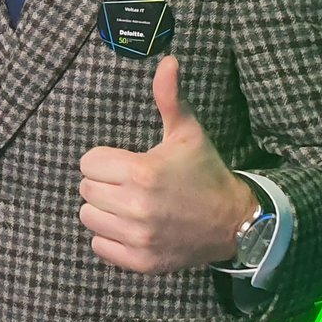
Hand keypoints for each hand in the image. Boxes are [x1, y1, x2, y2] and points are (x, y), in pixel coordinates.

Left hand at [77, 56, 256, 274]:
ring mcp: (138, 238)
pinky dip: (110, 238)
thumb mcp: (187, 132)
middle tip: (129, 184)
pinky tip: (132, 227)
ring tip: (129, 204)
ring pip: (89, 216)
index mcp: (142, 172)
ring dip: (104, 210)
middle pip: (86, 189)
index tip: (126, 163)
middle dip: (104, 183)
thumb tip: (167, 59)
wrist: (235, 222)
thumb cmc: (205, 172)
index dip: (105, 160)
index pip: (88, 162)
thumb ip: (169, 97)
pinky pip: (99, 246)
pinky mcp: (140, 261)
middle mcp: (136, 207)